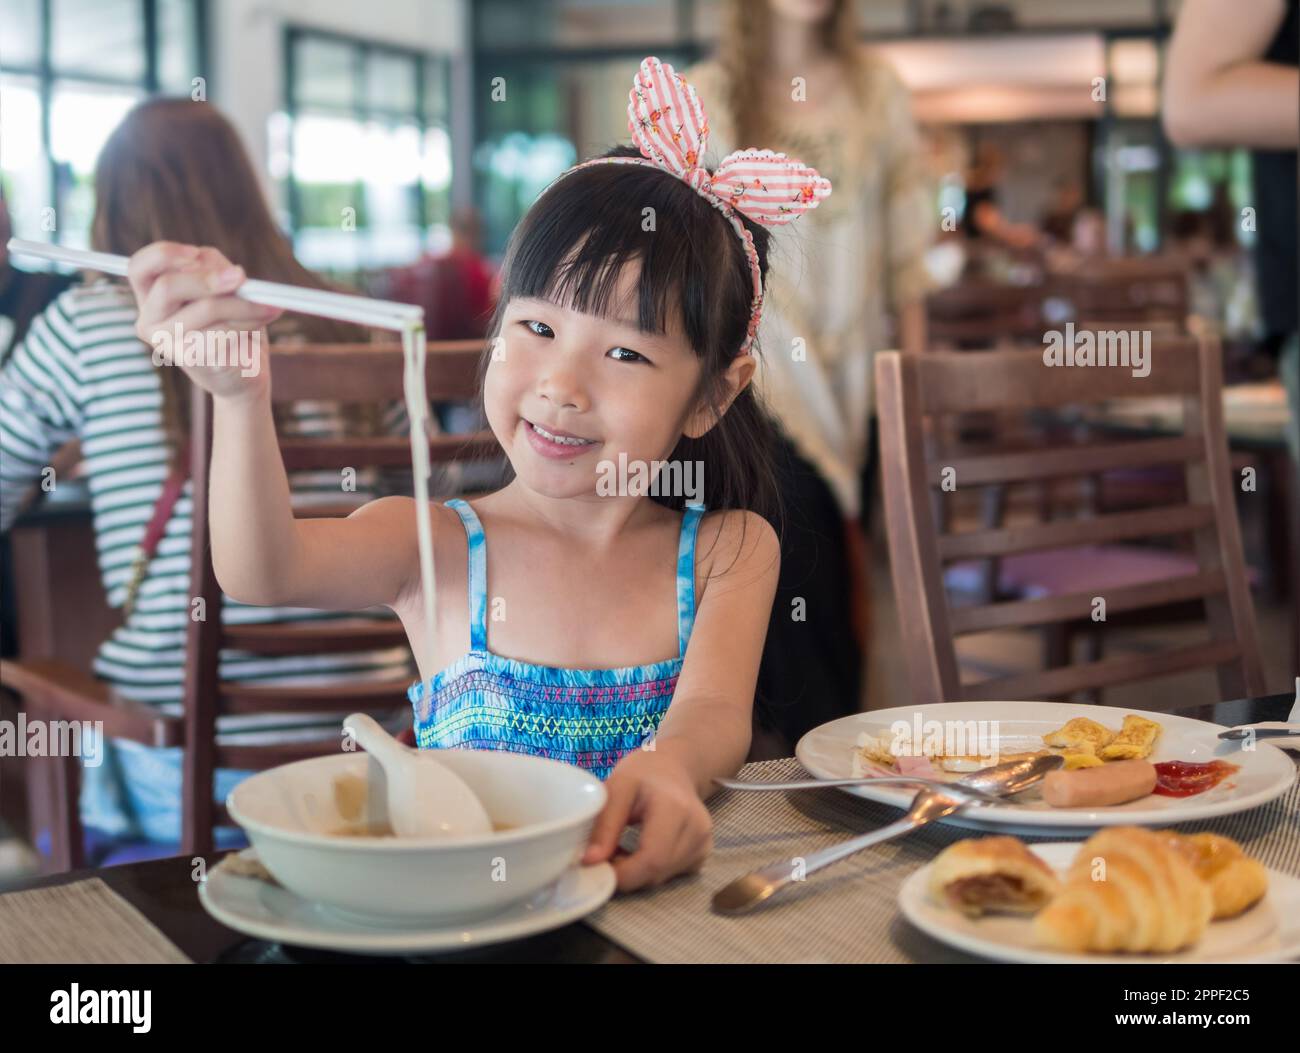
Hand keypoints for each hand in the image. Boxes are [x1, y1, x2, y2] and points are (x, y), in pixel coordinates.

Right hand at [127, 241, 282, 401]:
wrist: (244, 366)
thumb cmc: (230, 318)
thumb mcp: (221, 285)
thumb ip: (215, 269)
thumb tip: (232, 273)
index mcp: (150, 295)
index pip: (139, 267)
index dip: (164, 255)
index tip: (196, 252)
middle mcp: (149, 319)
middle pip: (168, 287)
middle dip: (209, 279)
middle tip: (242, 277)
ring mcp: (166, 342)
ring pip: (205, 309)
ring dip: (244, 304)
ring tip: (268, 304)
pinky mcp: (189, 359)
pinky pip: (222, 333)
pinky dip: (248, 322)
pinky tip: (262, 320)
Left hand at [582, 749, 712, 892]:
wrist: (673, 769)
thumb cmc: (642, 775)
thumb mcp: (617, 788)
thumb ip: (605, 825)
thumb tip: (591, 862)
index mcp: (676, 809)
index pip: (652, 859)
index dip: (622, 873)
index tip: (596, 867)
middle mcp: (697, 829)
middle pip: (656, 873)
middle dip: (626, 873)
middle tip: (606, 854)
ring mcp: (703, 843)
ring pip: (662, 878)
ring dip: (636, 873)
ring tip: (622, 848)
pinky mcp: (702, 853)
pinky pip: (670, 875)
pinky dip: (650, 870)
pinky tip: (641, 850)